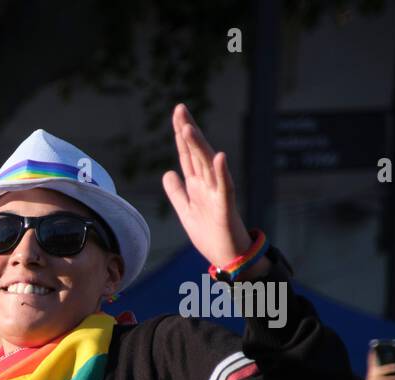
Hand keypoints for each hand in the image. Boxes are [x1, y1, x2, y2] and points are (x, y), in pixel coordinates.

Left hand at [161, 104, 259, 273]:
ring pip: (208, 165)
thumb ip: (177, 192)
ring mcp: (218, 193)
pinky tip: (220, 156)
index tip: (177, 112)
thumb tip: (167, 172)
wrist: (228, 256)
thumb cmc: (210, 234)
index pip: (187, 154)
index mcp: (198, 184)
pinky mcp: (226, 207)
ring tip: (189, 128)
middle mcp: (208, 184)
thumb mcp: (186, 211)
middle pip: (197, 153)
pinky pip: (225, 187)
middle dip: (188, 131)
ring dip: (199, 147)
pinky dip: (222, 171)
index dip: (181, 134)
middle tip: (180, 109)